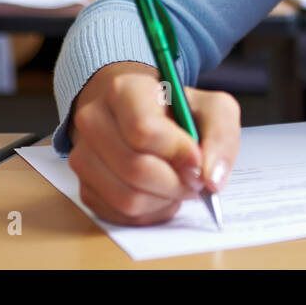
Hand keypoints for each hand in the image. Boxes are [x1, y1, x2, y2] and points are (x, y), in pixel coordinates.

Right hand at [67, 61, 239, 225]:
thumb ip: (221, 137)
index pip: (143, 130)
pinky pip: (120, 215)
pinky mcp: (85, 186)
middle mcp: (94, 120)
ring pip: (127, 198)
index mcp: (125, 90)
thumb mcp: (213, 109)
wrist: (146, 117)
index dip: (177, 153)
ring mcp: (83, 155)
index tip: (198, 160)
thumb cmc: (179, 112)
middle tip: (194, 179)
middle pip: (135, 168)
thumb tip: (211, 179)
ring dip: (164, 199)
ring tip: (178, 183)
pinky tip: (161, 193)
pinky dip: (150, 211)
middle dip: (176, 182)